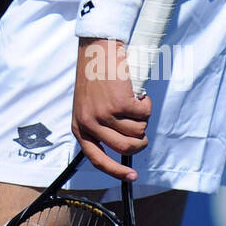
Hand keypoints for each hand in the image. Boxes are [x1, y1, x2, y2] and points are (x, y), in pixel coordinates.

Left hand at [71, 38, 150, 181]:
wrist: (97, 48)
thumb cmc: (94, 75)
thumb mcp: (87, 105)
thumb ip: (98, 126)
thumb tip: (122, 148)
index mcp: (79, 127)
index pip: (98, 159)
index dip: (116, 171)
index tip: (132, 177)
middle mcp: (90, 123)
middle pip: (126, 147)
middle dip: (140, 141)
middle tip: (141, 128)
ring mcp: (105, 114)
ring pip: (138, 130)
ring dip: (142, 117)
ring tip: (132, 100)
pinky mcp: (120, 103)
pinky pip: (144, 113)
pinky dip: (145, 103)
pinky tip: (136, 91)